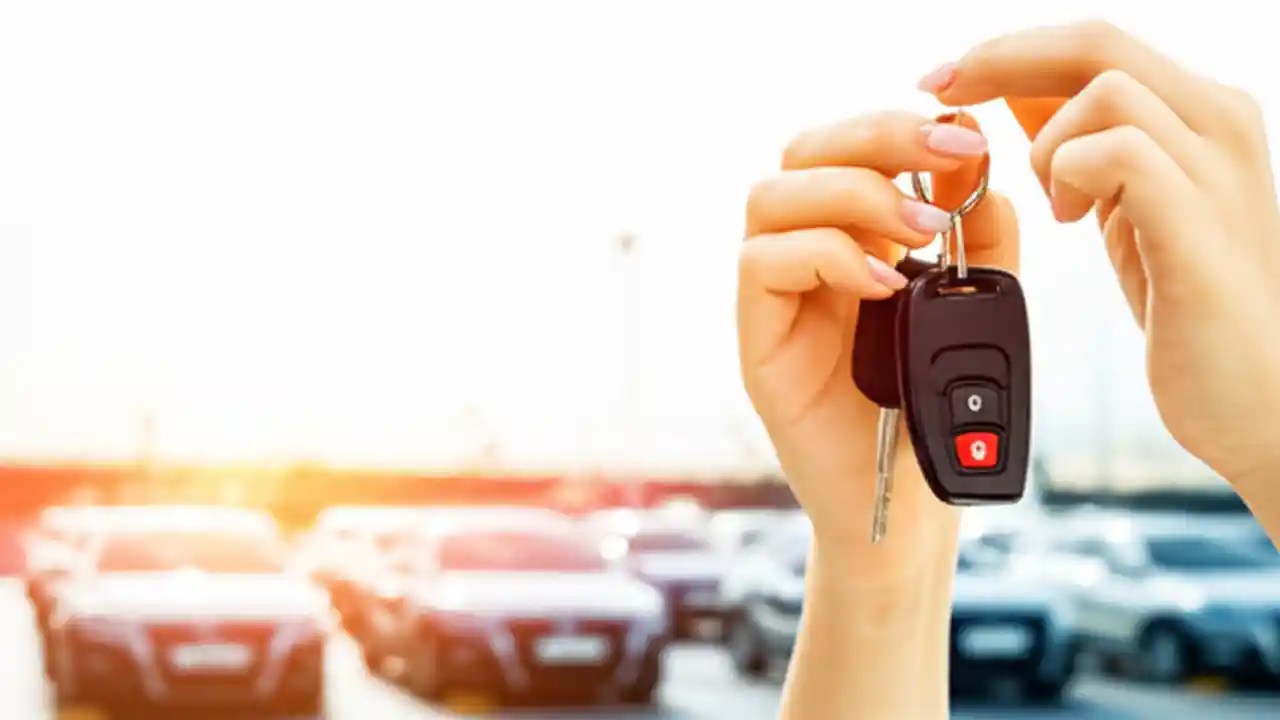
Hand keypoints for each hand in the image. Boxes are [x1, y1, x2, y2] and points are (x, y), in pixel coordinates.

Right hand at [738, 112, 1016, 567]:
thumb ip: (979, 239)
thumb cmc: (932, 412)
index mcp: (851, 240)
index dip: (899, 126)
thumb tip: (977, 165)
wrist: (909, 508)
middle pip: (799, 154)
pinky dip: (827, 256)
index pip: (846, 148)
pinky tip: (884, 283)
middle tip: (944, 157)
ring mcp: (776, 299)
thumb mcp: (973, 310)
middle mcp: (802, 258)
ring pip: (770, 198)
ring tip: (922, 230)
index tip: (968, 136)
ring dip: (853, 196)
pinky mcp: (759, 343)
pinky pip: (761, 265)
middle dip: (875, 139)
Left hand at [921, 20, 1279, 483]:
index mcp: (1200, 116)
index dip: (1011, 50)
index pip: (1095, 43)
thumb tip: (1021, 91)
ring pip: (1107, 90)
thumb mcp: (1125, 206)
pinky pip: (1120, 153)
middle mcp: (1218, 125)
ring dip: (1048, 143)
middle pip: (1096, 43)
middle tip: (941, 94)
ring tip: (1055, 204)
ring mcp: (1216, 171)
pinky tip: (1071, 217)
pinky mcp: (1197, 226)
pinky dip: (1072, 174)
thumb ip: (1085, 146)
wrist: (1259, 396)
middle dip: (1001, 62)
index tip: (947, 78)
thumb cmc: (1191, 305)